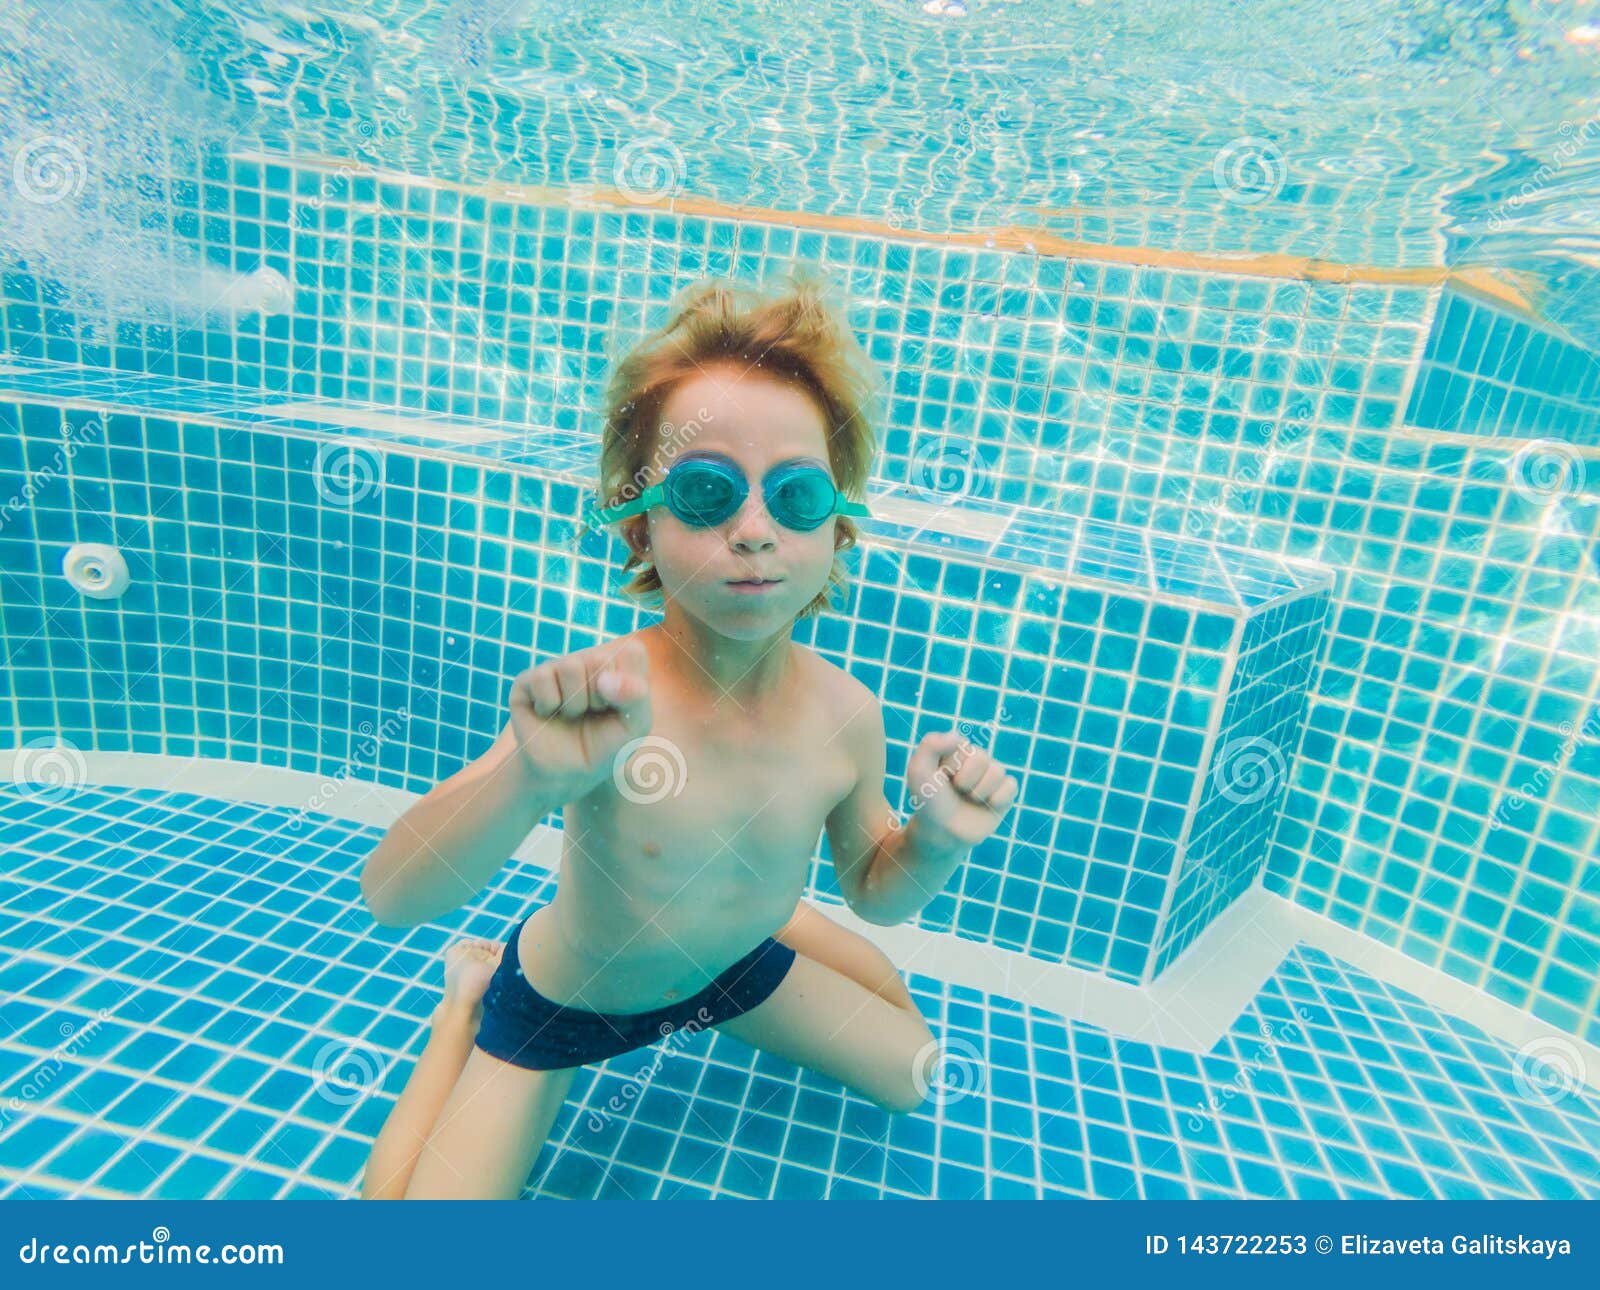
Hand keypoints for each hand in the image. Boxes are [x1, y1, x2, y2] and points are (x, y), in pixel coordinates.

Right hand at [507, 638, 652, 798]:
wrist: (567, 774)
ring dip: (574, 703)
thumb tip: (605, 679)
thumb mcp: (635, 725)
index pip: (632, 652)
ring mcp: (556, 668)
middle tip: (593, 713)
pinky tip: (548, 714)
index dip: (631, 686)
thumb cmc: (605, 747)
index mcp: (616, 664)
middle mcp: (585, 660)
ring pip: (570, 666)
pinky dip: (549, 704)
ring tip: (571, 715)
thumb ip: (636, 697)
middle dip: (601, 698)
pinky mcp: (528, 681)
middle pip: (600, 659)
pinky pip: (542, 678)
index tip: (621, 708)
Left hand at [904, 730, 1018, 851]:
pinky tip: (985, 805)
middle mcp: (976, 757)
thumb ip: (930, 745)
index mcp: (956, 747)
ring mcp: (991, 773)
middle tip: (955, 791)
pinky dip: (997, 799)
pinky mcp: (1005, 791)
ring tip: (968, 799)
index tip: (939, 777)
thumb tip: (956, 736)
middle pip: (981, 758)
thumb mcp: (919, 771)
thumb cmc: (929, 801)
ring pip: (997, 771)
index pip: (962, 744)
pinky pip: (1011, 785)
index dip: (950, 765)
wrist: (942, 833)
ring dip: (978, 792)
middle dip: (965, 780)